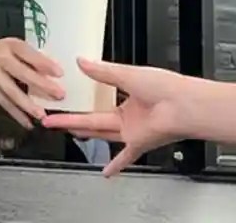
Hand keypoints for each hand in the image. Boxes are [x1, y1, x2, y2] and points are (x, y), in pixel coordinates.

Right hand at [0, 38, 64, 127]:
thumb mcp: (7, 48)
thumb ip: (27, 58)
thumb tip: (51, 72)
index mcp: (8, 45)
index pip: (28, 53)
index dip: (44, 63)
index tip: (59, 73)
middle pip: (21, 72)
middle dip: (41, 85)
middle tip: (58, 94)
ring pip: (12, 91)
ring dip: (28, 104)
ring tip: (41, 114)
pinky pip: (3, 103)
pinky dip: (16, 114)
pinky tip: (27, 122)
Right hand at [40, 58, 192, 176]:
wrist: (184, 106)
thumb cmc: (165, 86)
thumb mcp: (127, 74)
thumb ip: (103, 71)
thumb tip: (82, 62)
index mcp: (128, 95)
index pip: (97, 98)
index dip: (80, 99)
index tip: (64, 97)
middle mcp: (129, 115)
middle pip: (93, 119)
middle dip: (71, 120)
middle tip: (51, 119)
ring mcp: (132, 130)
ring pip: (101, 133)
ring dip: (83, 134)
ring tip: (64, 132)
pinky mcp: (137, 142)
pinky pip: (125, 156)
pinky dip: (116, 165)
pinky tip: (106, 173)